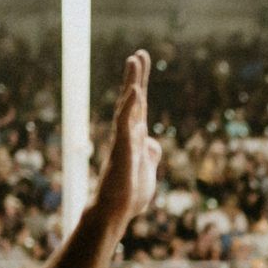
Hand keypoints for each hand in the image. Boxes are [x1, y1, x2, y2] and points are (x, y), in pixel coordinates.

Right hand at [85, 49, 158, 227]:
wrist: (116, 212)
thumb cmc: (128, 194)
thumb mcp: (146, 170)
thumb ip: (149, 154)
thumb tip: (152, 143)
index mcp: (135, 137)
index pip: (140, 106)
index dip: (141, 85)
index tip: (141, 64)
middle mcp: (128, 134)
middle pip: (132, 99)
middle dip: (136, 77)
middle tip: (139, 54)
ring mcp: (124, 139)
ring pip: (127, 106)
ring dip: (132, 82)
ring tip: (134, 60)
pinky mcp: (122, 149)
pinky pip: (125, 124)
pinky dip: (129, 107)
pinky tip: (136, 92)